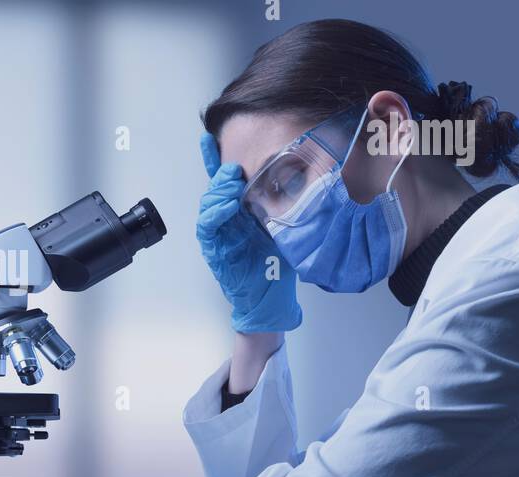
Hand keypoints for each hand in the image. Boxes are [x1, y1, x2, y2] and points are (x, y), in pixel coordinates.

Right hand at [196, 132, 301, 332]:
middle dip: (219, 170)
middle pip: (214, 186)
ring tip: (230, 180)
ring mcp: (218, 233)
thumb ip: (286, 203)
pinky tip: (227, 205)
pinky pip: (208, 226)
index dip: (215, 157)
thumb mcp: (286, 225)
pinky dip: (215, 213)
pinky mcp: (215, 249)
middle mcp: (226, 218)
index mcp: (240, 210)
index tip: (211, 134)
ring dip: (218, 189)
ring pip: (209, 203)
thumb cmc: (277, 264)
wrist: (271, 299)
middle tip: (234, 163)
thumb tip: (310, 172)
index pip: (226, 180)